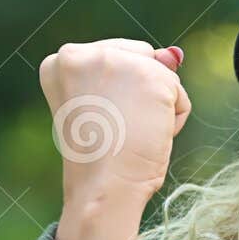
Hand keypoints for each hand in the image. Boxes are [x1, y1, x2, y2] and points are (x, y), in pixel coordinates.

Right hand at [38, 38, 191, 210]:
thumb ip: (133, 74)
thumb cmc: (102, 159)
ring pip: (160, 76)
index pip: (112, 60)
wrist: (104, 186)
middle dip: (140, 94)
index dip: (117, 96)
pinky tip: (148, 135)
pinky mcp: (150, 74)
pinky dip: (174, 120)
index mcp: (60, 62)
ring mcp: (116, 59)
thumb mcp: (108, 107)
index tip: (97, 122)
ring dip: (157, 110)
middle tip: (115, 128)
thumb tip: (173, 54)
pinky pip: (178, 95)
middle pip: (139, 58)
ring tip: (130, 133)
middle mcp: (81, 53)